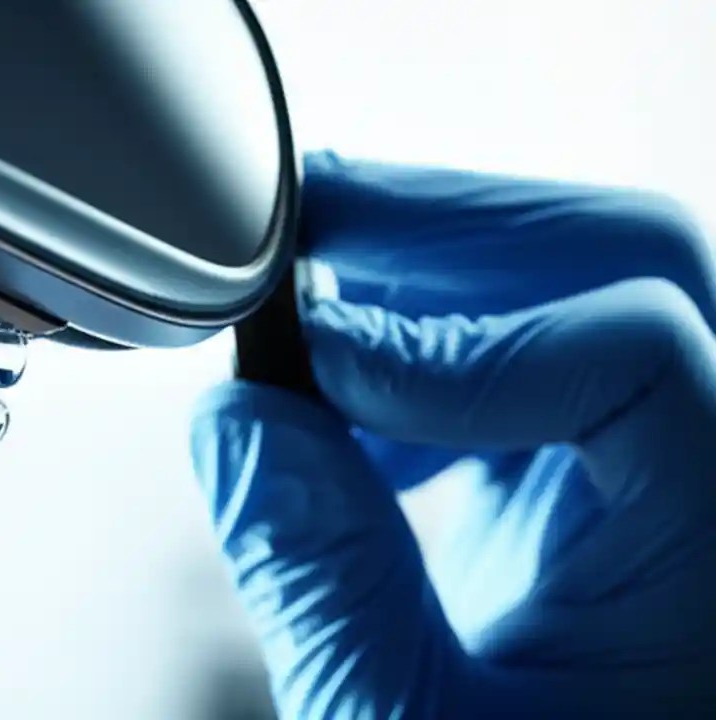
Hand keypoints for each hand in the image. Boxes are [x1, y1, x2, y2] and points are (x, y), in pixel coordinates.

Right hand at [192, 152, 715, 717]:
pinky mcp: (600, 492)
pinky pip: (529, 359)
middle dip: (448, 232)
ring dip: (433, 278)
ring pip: (582, 287)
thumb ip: (322, 580)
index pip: (636, 351)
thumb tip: (239, 425)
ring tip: (308, 308)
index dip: (456, 342)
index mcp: (711, 559)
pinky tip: (348, 406)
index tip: (311, 369)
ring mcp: (660, 478)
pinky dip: (425, 351)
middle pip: (629, 265)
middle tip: (304, 227)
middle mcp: (709, 493)